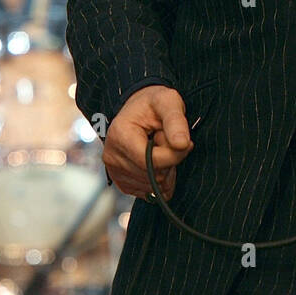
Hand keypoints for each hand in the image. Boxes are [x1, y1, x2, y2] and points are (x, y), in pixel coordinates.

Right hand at [103, 85, 193, 199]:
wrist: (139, 108)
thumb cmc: (154, 103)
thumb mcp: (168, 102)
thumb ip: (176, 121)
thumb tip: (183, 144)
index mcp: (120, 135)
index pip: (151, 161)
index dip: (174, 155)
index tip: (183, 140)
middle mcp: (112, 156)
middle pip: (153, 175)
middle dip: (169, 161)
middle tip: (166, 140)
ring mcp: (114, 171)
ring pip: (153, 187)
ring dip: (166, 170)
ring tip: (159, 148)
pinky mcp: (122, 182)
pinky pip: (150, 192)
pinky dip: (160, 180)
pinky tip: (156, 161)